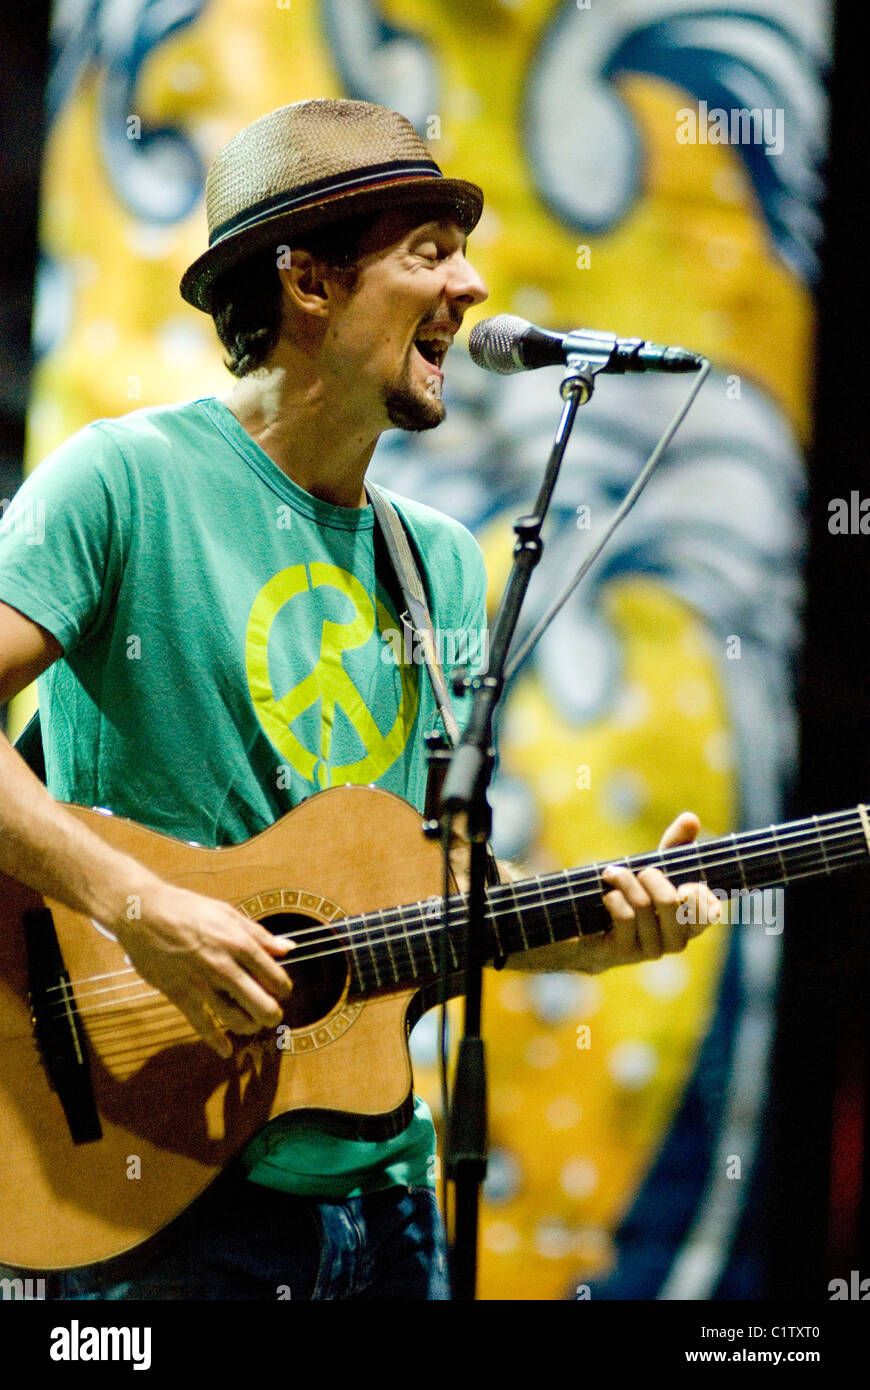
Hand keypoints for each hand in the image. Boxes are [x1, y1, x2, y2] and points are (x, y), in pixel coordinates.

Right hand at [113, 880, 293, 1058]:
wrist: (142, 914)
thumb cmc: (186, 908)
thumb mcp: (227, 913)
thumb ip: (259, 935)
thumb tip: (288, 948)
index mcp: (240, 943)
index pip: (276, 978)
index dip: (284, 989)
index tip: (280, 990)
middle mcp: (224, 966)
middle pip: (263, 1006)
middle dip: (272, 1014)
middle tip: (271, 1013)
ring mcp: (202, 984)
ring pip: (237, 1021)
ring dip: (249, 1027)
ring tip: (251, 1023)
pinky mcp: (180, 995)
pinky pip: (203, 1027)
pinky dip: (217, 1042)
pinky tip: (225, 1050)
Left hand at [578, 811, 720, 974]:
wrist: (592, 926)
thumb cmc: (633, 893)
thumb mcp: (656, 867)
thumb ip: (675, 844)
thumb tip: (691, 818)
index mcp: (692, 920)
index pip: (709, 914)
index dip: (700, 900)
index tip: (685, 886)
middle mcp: (677, 939)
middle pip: (671, 904)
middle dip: (651, 878)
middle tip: (641, 871)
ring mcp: (651, 950)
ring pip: (643, 907)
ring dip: (625, 882)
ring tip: (613, 874)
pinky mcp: (626, 953)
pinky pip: (624, 917)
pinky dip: (614, 898)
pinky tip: (608, 896)